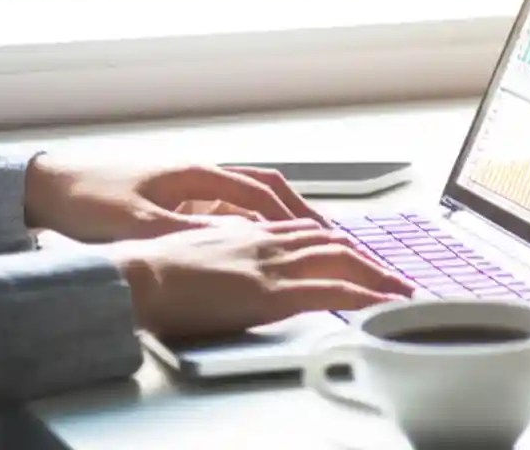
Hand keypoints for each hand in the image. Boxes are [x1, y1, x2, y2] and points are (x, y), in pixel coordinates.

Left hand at [24, 155, 327, 241]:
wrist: (45, 185)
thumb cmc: (87, 199)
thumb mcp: (138, 220)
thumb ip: (189, 230)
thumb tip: (239, 239)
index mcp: (196, 175)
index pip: (262, 192)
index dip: (296, 215)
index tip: (326, 237)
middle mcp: (199, 175)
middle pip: (266, 189)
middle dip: (302, 212)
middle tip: (334, 239)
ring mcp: (189, 187)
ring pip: (249, 199)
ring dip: (280, 217)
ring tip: (308, 242)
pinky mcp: (175, 200)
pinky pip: (229, 209)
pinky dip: (253, 224)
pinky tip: (257, 246)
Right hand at [101, 224, 414, 338]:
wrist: (130, 276)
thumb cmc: (148, 270)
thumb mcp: (193, 251)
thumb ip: (223, 253)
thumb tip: (234, 267)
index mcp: (246, 230)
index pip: (304, 231)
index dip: (334, 242)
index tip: (355, 254)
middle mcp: (266, 239)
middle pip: (329, 241)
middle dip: (365, 257)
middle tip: (390, 275)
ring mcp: (270, 263)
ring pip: (339, 260)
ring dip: (375, 274)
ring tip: (400, 288)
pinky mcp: (268, 291)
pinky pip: (328, 289)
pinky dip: (363, 294)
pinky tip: (382, 300)